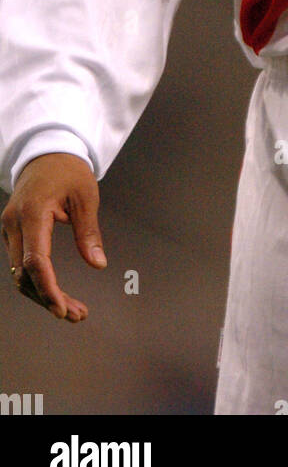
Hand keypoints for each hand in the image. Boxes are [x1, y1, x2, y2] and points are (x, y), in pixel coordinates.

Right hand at [1, 153, 105, 321]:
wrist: (45, 152)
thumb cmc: (68, 170)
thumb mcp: (85, 196)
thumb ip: (88, 232)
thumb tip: (98, 264)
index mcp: (32, 212)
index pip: (36, 260)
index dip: (48, 289)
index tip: (63, 309)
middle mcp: (14, 224)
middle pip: (24, 274)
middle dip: (48, 298)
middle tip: (77, 314)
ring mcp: (9, 229)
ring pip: (20, 274)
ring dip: (43, 294)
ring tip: (73, 309)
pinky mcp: (13, 233)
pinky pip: (21, 264)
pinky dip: (37, 282)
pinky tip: (56, 293)